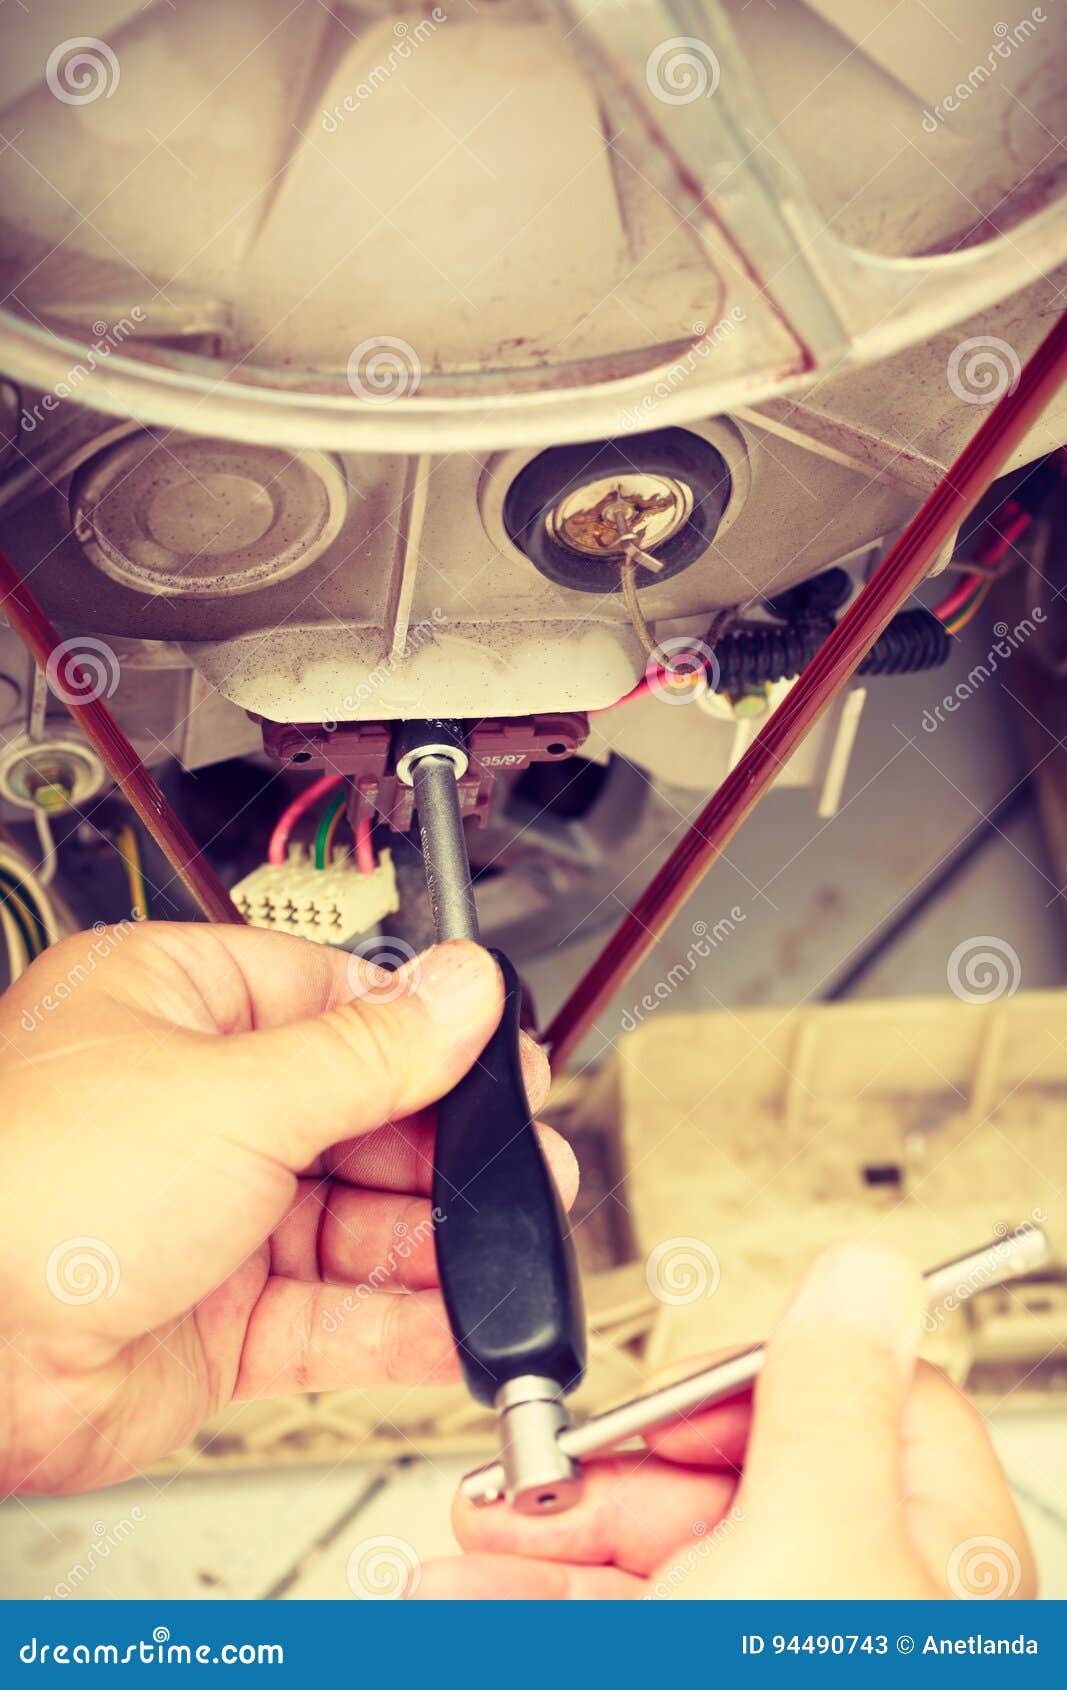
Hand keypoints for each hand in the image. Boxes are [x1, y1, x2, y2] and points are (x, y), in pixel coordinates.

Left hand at [0, 923, 574, 1496]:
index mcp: (173, 1008)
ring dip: (435, 1236)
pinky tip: (462, 1318)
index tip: (496, 1056)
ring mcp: (205, 1216)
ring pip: (352, 1219)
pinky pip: (333, 1312)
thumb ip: (370, 1052)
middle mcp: (189, 1107)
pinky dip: (403, 1319)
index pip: (328, 998)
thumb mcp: (235, 1093)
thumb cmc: (25, 1193)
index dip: (420, 1031)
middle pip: (353, 1114)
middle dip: (442, 1143)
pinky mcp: (217, 1319)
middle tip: (522, 1157)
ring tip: (514, 1241)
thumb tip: (461, 991)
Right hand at [419, 1242, 1034, 1598]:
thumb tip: (871, 1269)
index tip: (659, 1399)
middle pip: (721, 1487)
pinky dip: (527, 1603)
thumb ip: (828, 1395)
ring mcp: (773, 1640)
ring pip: (649, 1566)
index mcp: (927, 1548)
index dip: (741, 1382)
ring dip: (534, 1549)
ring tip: (457, 1549)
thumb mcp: (814, 1538)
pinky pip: (612, 1622)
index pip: (854, 1405)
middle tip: (524, 1480)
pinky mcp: (699, 1673)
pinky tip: (461, 1593)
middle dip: (597, 1479)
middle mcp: (854, 1597)